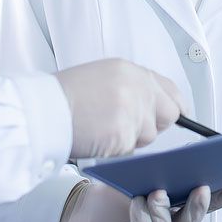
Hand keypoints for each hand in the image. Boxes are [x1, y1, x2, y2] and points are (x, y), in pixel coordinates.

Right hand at [55, 59, 182, 157]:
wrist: (41, 112)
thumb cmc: (62, 98)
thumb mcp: (100, 78)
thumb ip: (130, 88)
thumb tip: (152, 105)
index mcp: (129, 70)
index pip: (169, 88)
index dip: (175, 104)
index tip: (179, 113)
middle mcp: (136, 87)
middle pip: (168, 114)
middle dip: (152, 125)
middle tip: (125, 127)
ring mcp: (132, 110)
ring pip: (148, 136)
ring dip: (130, 139)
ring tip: (100, 129)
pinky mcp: (124, 133)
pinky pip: (131, 150)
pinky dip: (116, 151)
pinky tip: (96, 139)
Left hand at [56, 179, 221, 221]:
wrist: (78, 212)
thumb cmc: (111, 193)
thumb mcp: (139, 173)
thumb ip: (163, 166)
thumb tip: (188, 150)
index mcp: (178, 205)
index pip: (212, 199)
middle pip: (197, 217)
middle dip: (202, 203)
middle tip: (202, 188)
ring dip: (163, 210)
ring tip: (154, 193)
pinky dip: (143, 219)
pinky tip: (136, 205)